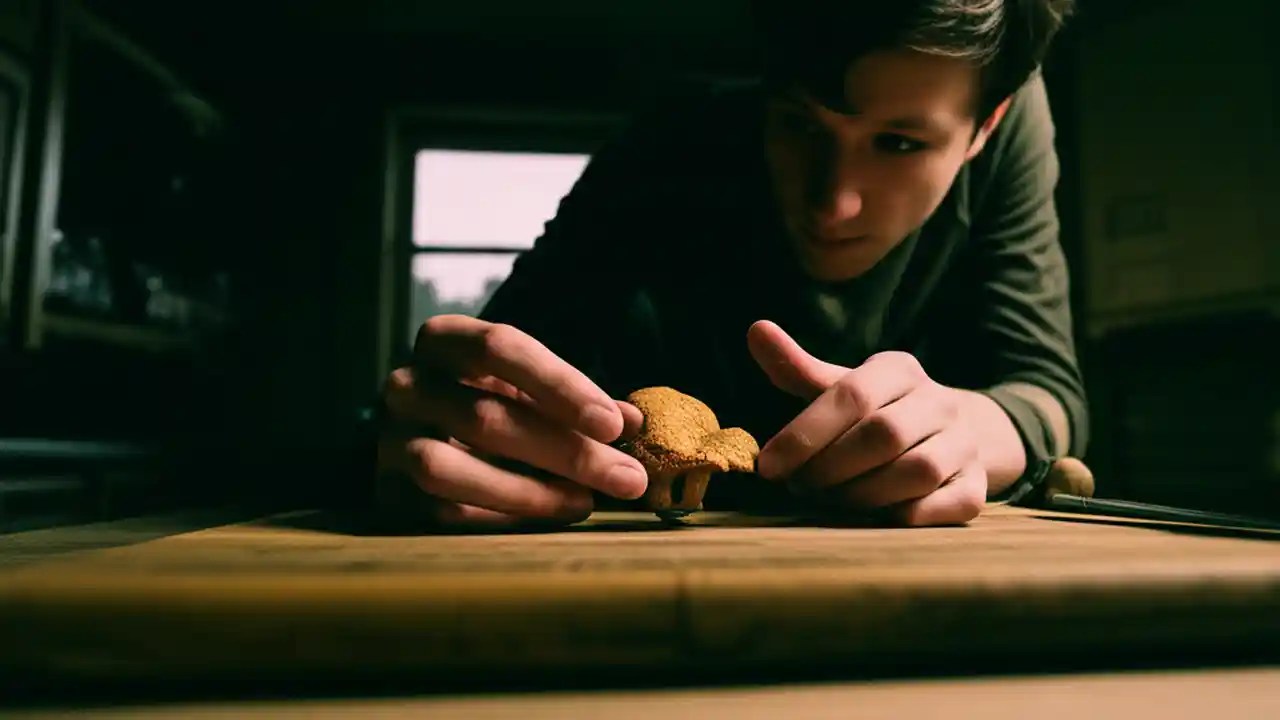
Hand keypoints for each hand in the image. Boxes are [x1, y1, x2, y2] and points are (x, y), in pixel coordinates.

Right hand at [377, 314, 646, 529]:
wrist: (419, 437)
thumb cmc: (493, 402)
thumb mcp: (533, 390)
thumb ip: (581, 405)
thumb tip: (637, 423)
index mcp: (444, 341)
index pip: (499, 347)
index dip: (560, 385)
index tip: (614, 425)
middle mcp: (407, 385)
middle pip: (484, 416)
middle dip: (565, 451)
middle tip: (626, 479)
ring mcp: (389, 440)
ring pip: (447, 468)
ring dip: (527, 492)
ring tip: (584, 503)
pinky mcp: (385, 492)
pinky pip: (439, 512)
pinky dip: (499, 518)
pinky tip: (545, 518)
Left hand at [747, 320, 986, 525]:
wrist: (954, 435)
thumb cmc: (878, 412)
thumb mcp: (841, 387)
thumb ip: (797, 367)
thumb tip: (755, 330)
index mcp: (899, 370)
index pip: (851, 396)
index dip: (805, 434)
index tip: (769, 466)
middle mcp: (939, 402)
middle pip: (883, 435)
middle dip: (830, 467)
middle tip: (799, 487)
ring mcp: (964, 444)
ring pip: (916, 471)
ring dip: (863, 494)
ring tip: (830, 501)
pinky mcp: (977, 486)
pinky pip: (946, 504)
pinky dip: (906, 515)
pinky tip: (874, 517)